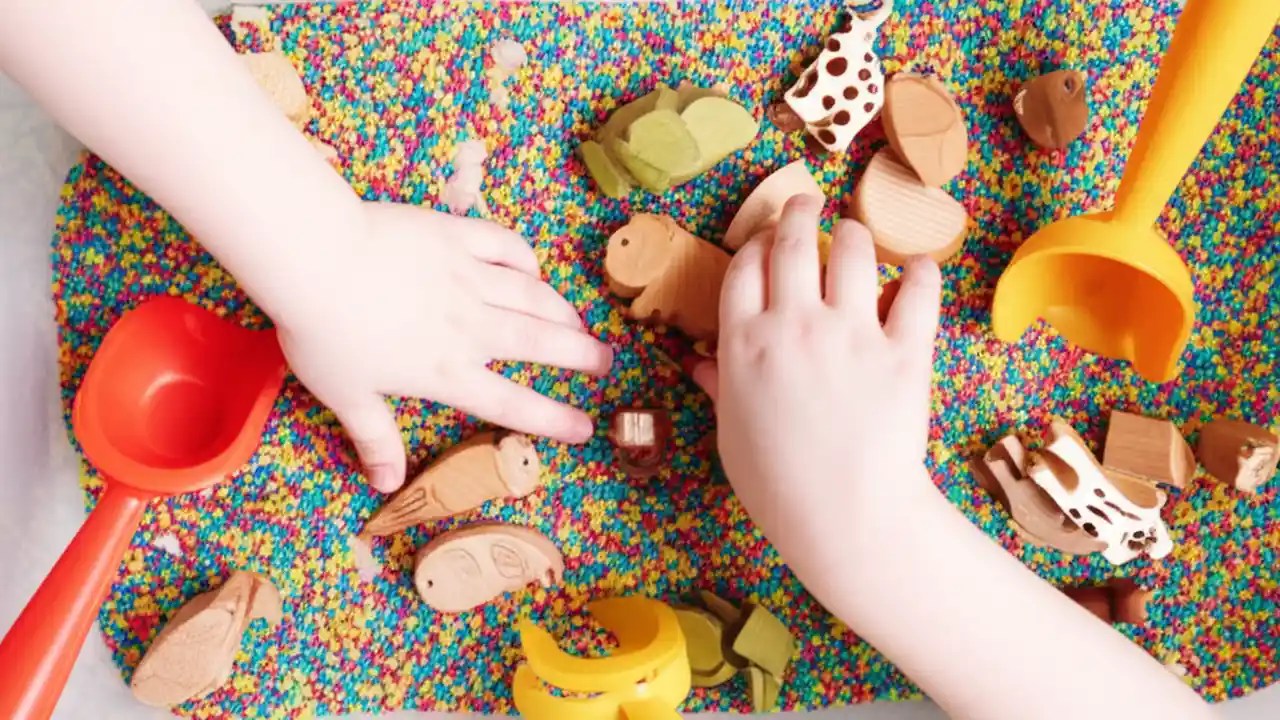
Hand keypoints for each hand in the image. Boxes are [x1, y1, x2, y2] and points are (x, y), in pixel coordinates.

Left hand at [272, 201, 612, 492]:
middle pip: (541, 344)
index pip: (512, 404)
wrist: (316, 258)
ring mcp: (468, 278)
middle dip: (581, 355)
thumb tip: (387, 484)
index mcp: (448, 372)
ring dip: (563, 311)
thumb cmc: (325, 333)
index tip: (586, 429)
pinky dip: (526, 259)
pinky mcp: (458, 237)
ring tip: (580, 323)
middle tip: (606, 362)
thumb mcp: (346, 396)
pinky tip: (534, 268)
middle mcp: (471, 328)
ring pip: (532, 296)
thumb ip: (375, 438)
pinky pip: (505, 247)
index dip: (554, 419)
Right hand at [692, 195, 940, 565]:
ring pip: (853, 249)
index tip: (766, 240)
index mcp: (744, 343)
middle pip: (794, 241)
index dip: (757, 243)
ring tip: (855, 237)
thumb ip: (718, 386)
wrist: (846, 519)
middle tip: (807, 204)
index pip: (746, 265)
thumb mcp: (730, 435)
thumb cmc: (777, 487)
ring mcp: (852, 334)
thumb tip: (699, 362)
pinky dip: (920, 273)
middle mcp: (794, 325)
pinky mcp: (904, 351)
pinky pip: (919, 291)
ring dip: (852, 234)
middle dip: (799, 212)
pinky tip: (918, 271)